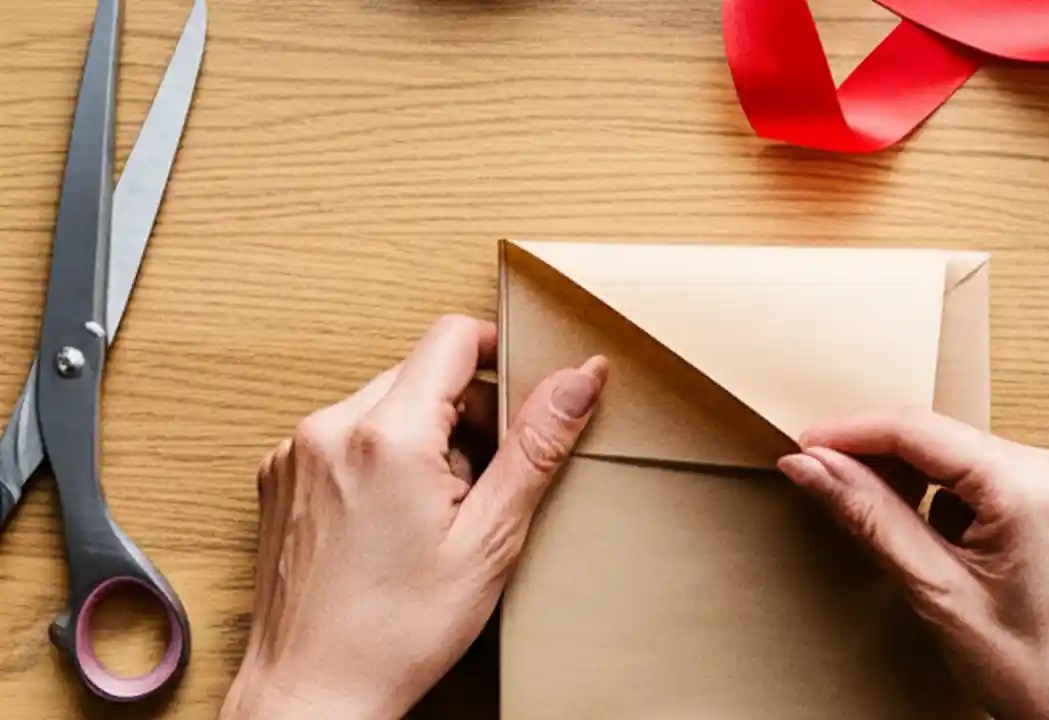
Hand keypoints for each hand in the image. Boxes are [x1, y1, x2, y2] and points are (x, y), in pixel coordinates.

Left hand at [219, 316, 607, 719]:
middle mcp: (330, 428)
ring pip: (383, 404)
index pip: (452, 337)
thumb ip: (537, 447)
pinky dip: (379, 459)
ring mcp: (296, 451)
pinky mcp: (279, 476)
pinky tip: (392, 522)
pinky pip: (345, 435)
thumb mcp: (489, 540)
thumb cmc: (397, 633)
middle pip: (419, 372)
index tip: (517, 401)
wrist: (312, 695)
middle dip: (463, 415)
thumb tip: (579, 380)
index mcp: (387, 435)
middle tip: (480, 486)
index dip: (497, 356)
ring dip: (421, 438)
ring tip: (434, 514)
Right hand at [778, 409, 1048, 719]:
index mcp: (1035, 487)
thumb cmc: (1042, 675)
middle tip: (827, 488)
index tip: (803, 447)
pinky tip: (943, 545)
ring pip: (964, 457)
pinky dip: (954, 500)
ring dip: (919, 484)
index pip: (920, 430)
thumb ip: (871, 518)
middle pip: (942, 439)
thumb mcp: (939, 593)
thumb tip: (812, 468)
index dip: (851, 433)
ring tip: (899, 538)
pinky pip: (993, 477)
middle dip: (882, 462)